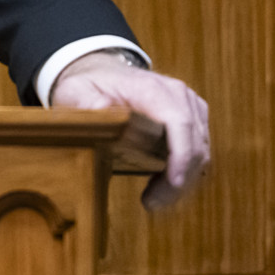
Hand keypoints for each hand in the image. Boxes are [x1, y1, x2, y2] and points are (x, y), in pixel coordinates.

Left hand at [50, 50, 209, 211]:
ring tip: (154, 198)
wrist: (104, 71)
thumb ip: (85, 101)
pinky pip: (198, 149)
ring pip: (200, 151)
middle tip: (152, 203)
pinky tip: (162, 183)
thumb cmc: (90, 84)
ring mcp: (189, 105)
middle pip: (194, 143)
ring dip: (183, 179)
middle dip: (179, 179)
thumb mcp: (75, 91)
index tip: (173, 183)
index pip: (179, 121)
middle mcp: (177, 94)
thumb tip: (101, 108)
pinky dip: (185, 170)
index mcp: (151, 89)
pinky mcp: (193, 116)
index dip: (181, 155)